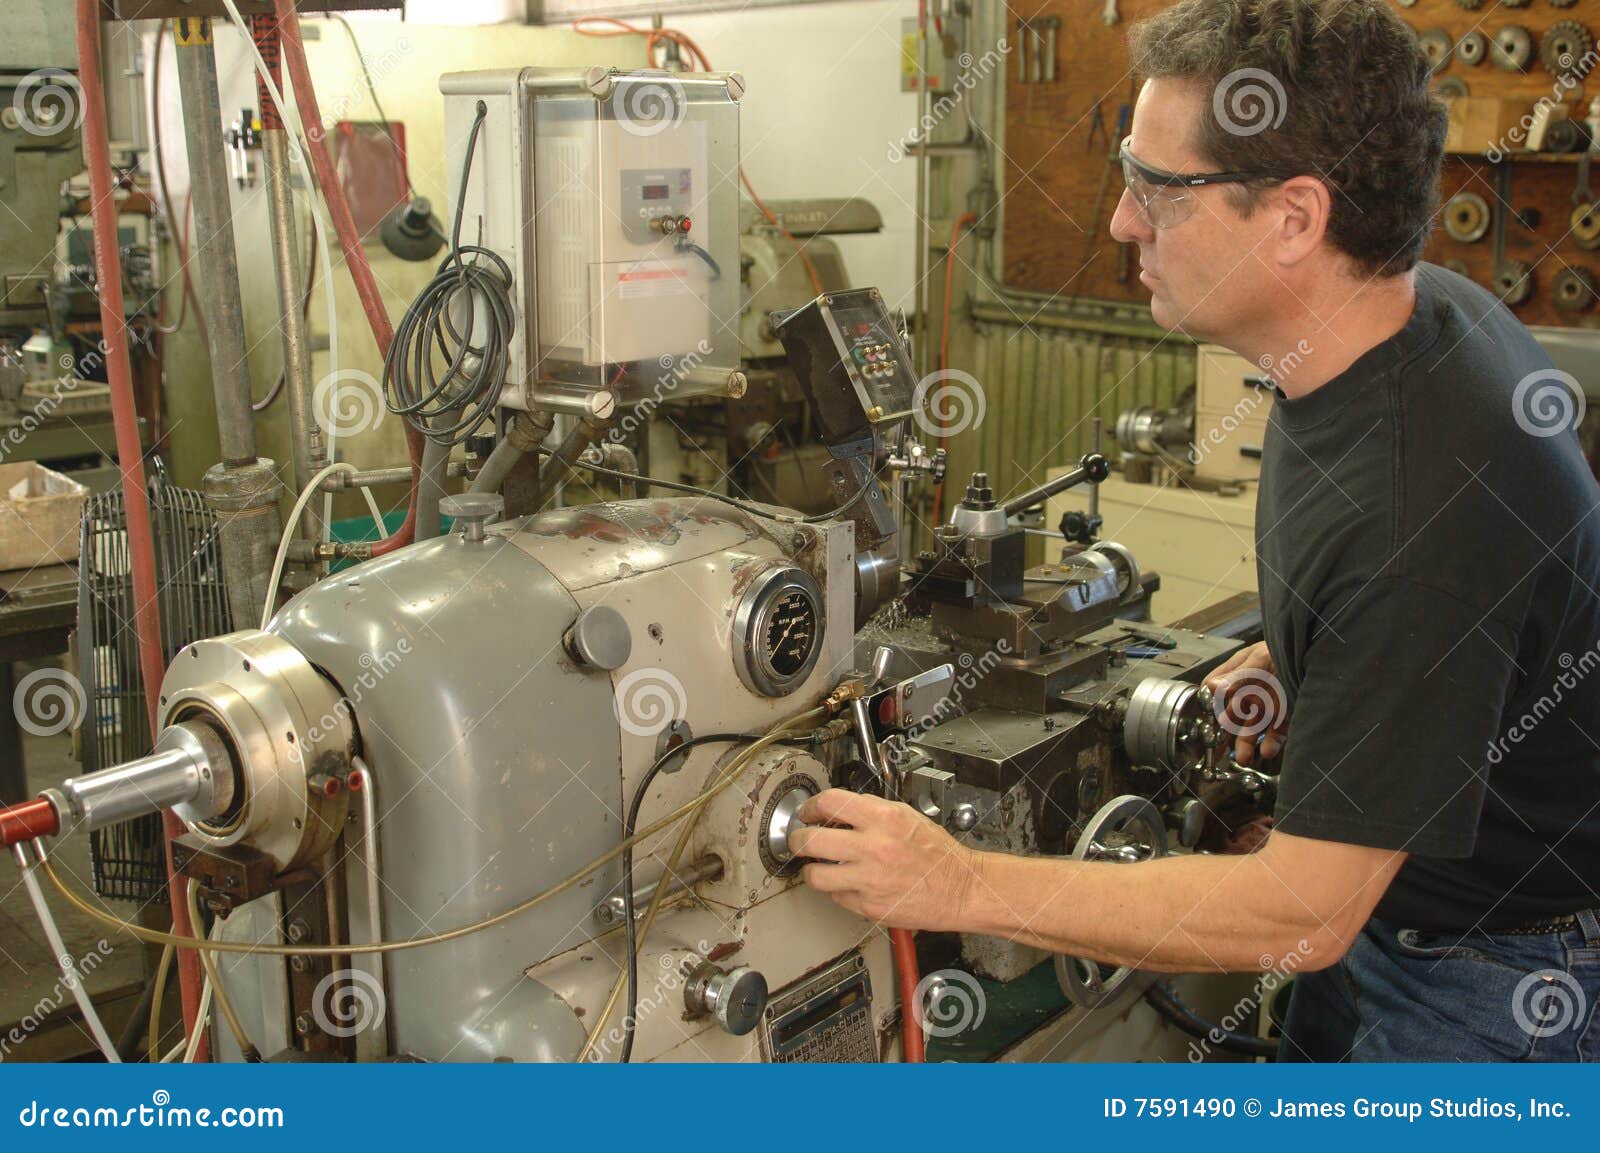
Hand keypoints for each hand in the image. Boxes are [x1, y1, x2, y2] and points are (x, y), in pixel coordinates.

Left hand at [790, 789, 983, 930]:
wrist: (960, 888)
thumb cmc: (938, 854)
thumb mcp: (906, 816)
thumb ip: (870, 811)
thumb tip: (838, 810)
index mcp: (883, 818)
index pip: (829, 803)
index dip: (810, 807)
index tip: (808, 812)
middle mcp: (873, 847)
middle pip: (811, 839)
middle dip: (798, 839)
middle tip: (799, 840)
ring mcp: (869, 879)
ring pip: (815, 875)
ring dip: (811, 870)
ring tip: (817, 866)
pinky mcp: (869, 906)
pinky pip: (837, 896)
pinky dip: (837, 889)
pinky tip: (847, 882)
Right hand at [1203, 640, 1288, 765]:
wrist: (1326, 659)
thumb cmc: (1292, 650)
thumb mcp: (1263, 660)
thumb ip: (1238, 676)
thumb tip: (1214, 687)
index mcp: (1241, 671)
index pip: (1217, 688)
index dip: (1208, 704)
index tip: (1203, 721)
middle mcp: (1252, 689)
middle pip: (1231, 713)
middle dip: (1222, 733)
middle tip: (1214, 749)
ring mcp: (1268, 703)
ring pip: (1251, 728)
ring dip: (1245, 744)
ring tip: (1243, 758)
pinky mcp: (1286, 715)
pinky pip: (1275, 734)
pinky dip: (1270, 745)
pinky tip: (1266, 751)